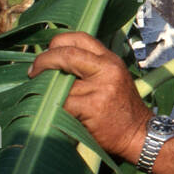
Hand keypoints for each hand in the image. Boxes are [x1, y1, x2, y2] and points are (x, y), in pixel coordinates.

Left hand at [28, 31, 150, 161]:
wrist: (140, 134)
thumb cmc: (121, 110)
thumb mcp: (113, 80)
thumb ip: (90, 68)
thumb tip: (54, 62)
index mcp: (110, 60)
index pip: (79, 38)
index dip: (57, 43)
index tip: (47, 54)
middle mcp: (107, 69)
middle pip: (67, 53)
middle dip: (44, 60)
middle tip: (33, 72)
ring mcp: (101, 87)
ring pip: (61, 81)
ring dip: (46, 88)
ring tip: (43, 96)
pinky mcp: (93, 106)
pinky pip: (62, 102)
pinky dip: (52, 107)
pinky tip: (52, 112)